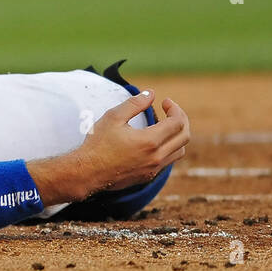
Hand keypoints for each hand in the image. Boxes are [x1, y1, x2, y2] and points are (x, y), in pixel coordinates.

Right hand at [68, 92, 189, 198]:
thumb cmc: (98, 144)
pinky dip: (168, 148)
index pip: (177, 122)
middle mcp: (157, 156)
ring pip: (179, 151)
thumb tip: (151, 94)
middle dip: (181, 120)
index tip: (165, 102)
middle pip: (184, 136)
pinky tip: (155, 142)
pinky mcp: (148, 176)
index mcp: (150, 141)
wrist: (87, 172)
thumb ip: (134, 104)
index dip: (174, 109)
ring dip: (177, 136)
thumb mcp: (113, 117)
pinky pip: (168, 161)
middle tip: (170, 111)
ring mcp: (154, 168)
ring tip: (165, 126)